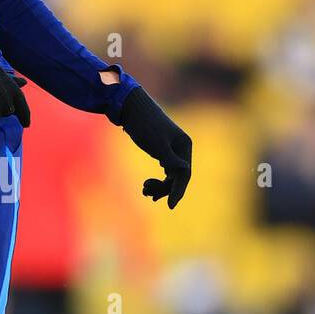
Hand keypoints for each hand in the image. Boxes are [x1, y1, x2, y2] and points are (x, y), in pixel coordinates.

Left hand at [119, 86, 190, 208]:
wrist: (129, 107)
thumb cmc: (143, 124)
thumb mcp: (157, 144)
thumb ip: (170, 159)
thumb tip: (185, 171)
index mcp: (185, 145)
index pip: (185, 174)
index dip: (178, 191)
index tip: (170, 206)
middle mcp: (181, 148)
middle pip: (178, 177)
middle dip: (165, 188)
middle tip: (147, 193)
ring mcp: (171, 149)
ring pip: (170, 175)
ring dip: (159, 185)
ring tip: (144, 189)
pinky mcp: (161, 150)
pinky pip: (164, 170)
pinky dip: (157, 179)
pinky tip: (146, 186)